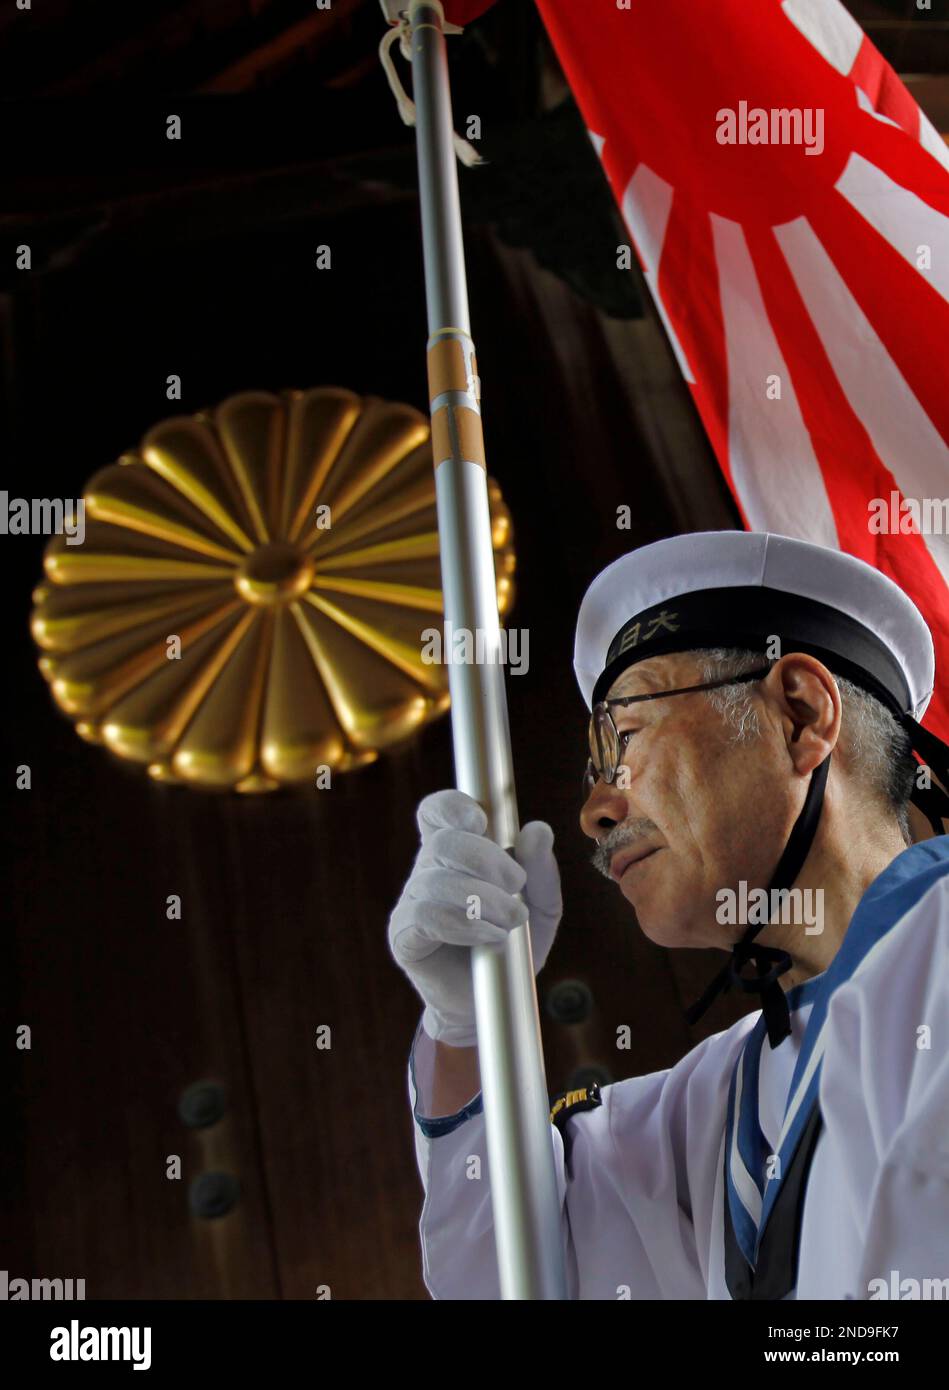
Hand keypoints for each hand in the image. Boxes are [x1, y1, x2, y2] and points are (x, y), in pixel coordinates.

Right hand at [388, 789, 562, 1045]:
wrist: (493, 1001)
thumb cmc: (512, 945)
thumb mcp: (541, 908)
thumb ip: (541, 870)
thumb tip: (537, 829)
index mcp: (455, 851)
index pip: (437, 811)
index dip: (455, 807)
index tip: (483, 824)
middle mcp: (428, 870)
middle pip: (444, 840)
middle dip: (487, 859)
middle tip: (515, 885)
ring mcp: (412, 902)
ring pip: (438, 880)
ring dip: (484, 899)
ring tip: (510, 921)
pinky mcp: (405, 936)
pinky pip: (425, 916)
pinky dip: (464, 924)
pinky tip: (488, 937)